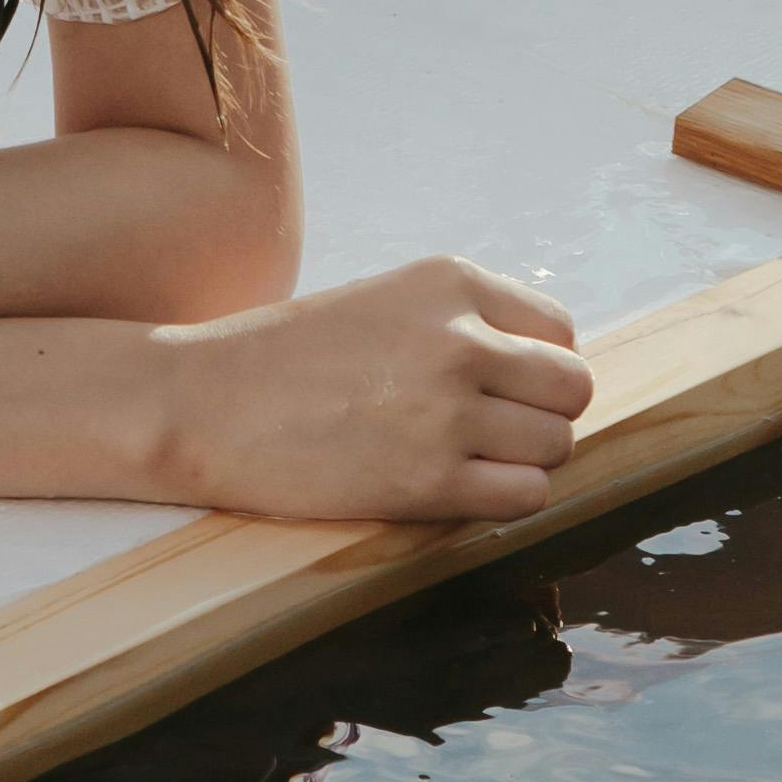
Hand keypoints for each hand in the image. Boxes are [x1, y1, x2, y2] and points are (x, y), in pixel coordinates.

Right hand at [154, 257, 593, 526]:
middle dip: (545, 414)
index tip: (507, 388)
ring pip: (556, 446)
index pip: (560, 330)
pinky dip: (506, 500)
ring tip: (469, 460)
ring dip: (525, 461)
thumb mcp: (390, 301)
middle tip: (496, 431)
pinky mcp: (429, 483)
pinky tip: (460, 490)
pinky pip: (525, 497)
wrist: (209, 402)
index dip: (540, 367)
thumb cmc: (293, 355)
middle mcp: (460, 338)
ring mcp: (447, 412)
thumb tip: (543, 371)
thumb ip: (465, 323)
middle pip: (571, 388)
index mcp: (451, 281)